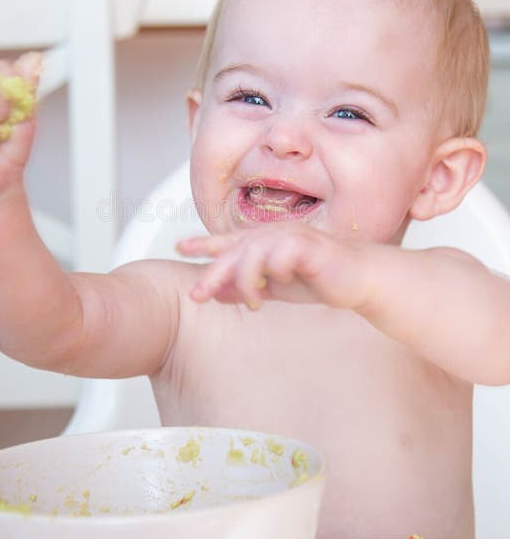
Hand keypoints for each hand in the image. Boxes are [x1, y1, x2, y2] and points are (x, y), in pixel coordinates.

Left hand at [177, 222, 370, 311]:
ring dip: (245, 279)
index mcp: (266, 242)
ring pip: (253, 252)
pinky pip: (279, 255)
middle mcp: (275, 235)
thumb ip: (246, 287)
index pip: (229, 241)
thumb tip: (215, 293)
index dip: (205, 243)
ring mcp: (291, 238)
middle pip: (234, 249)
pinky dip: (271, 272)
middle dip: (213, 272)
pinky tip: (273, 289)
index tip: (180, 248)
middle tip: (197, 294)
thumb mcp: (276, 288)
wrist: (359, 279)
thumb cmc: (319, 279)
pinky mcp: (308, 246)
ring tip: (251, 303)